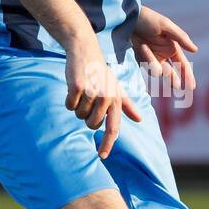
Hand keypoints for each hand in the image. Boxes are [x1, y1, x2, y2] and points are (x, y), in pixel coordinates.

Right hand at [65, 34, 141, 160]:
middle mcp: (107, 97)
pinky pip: (69, 106)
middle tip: (88, 99)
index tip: (102, 156)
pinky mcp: (78, 87)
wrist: (86, 51)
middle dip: (86, 117)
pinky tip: (74, 87)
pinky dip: (69, 100)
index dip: (108, 143)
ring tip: (83, 90)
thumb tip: (140, 119)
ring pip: (78, 115)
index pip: (113, 127)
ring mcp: (92, 92)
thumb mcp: (117, 87)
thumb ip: (126, 104)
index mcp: (116, 100)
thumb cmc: (101, 72)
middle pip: (91, 124)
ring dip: (77, 106)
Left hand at [130, 5, 197, 93]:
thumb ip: (180, 38)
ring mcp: (151, 59)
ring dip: (151, 61)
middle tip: (176, 87)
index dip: (188, 76)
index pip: (182, 65)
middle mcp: (163, 55)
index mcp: (172, 48)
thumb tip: (195, 50)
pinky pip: (144, 68)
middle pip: (171, 73)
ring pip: (156, 71)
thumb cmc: (149, 19)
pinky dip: (143, 63)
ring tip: (143, 46)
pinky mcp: (140, 60)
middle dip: (174, 79)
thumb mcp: (166, 26)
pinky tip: (143, 59)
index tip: (191, 87)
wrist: (128, 18)